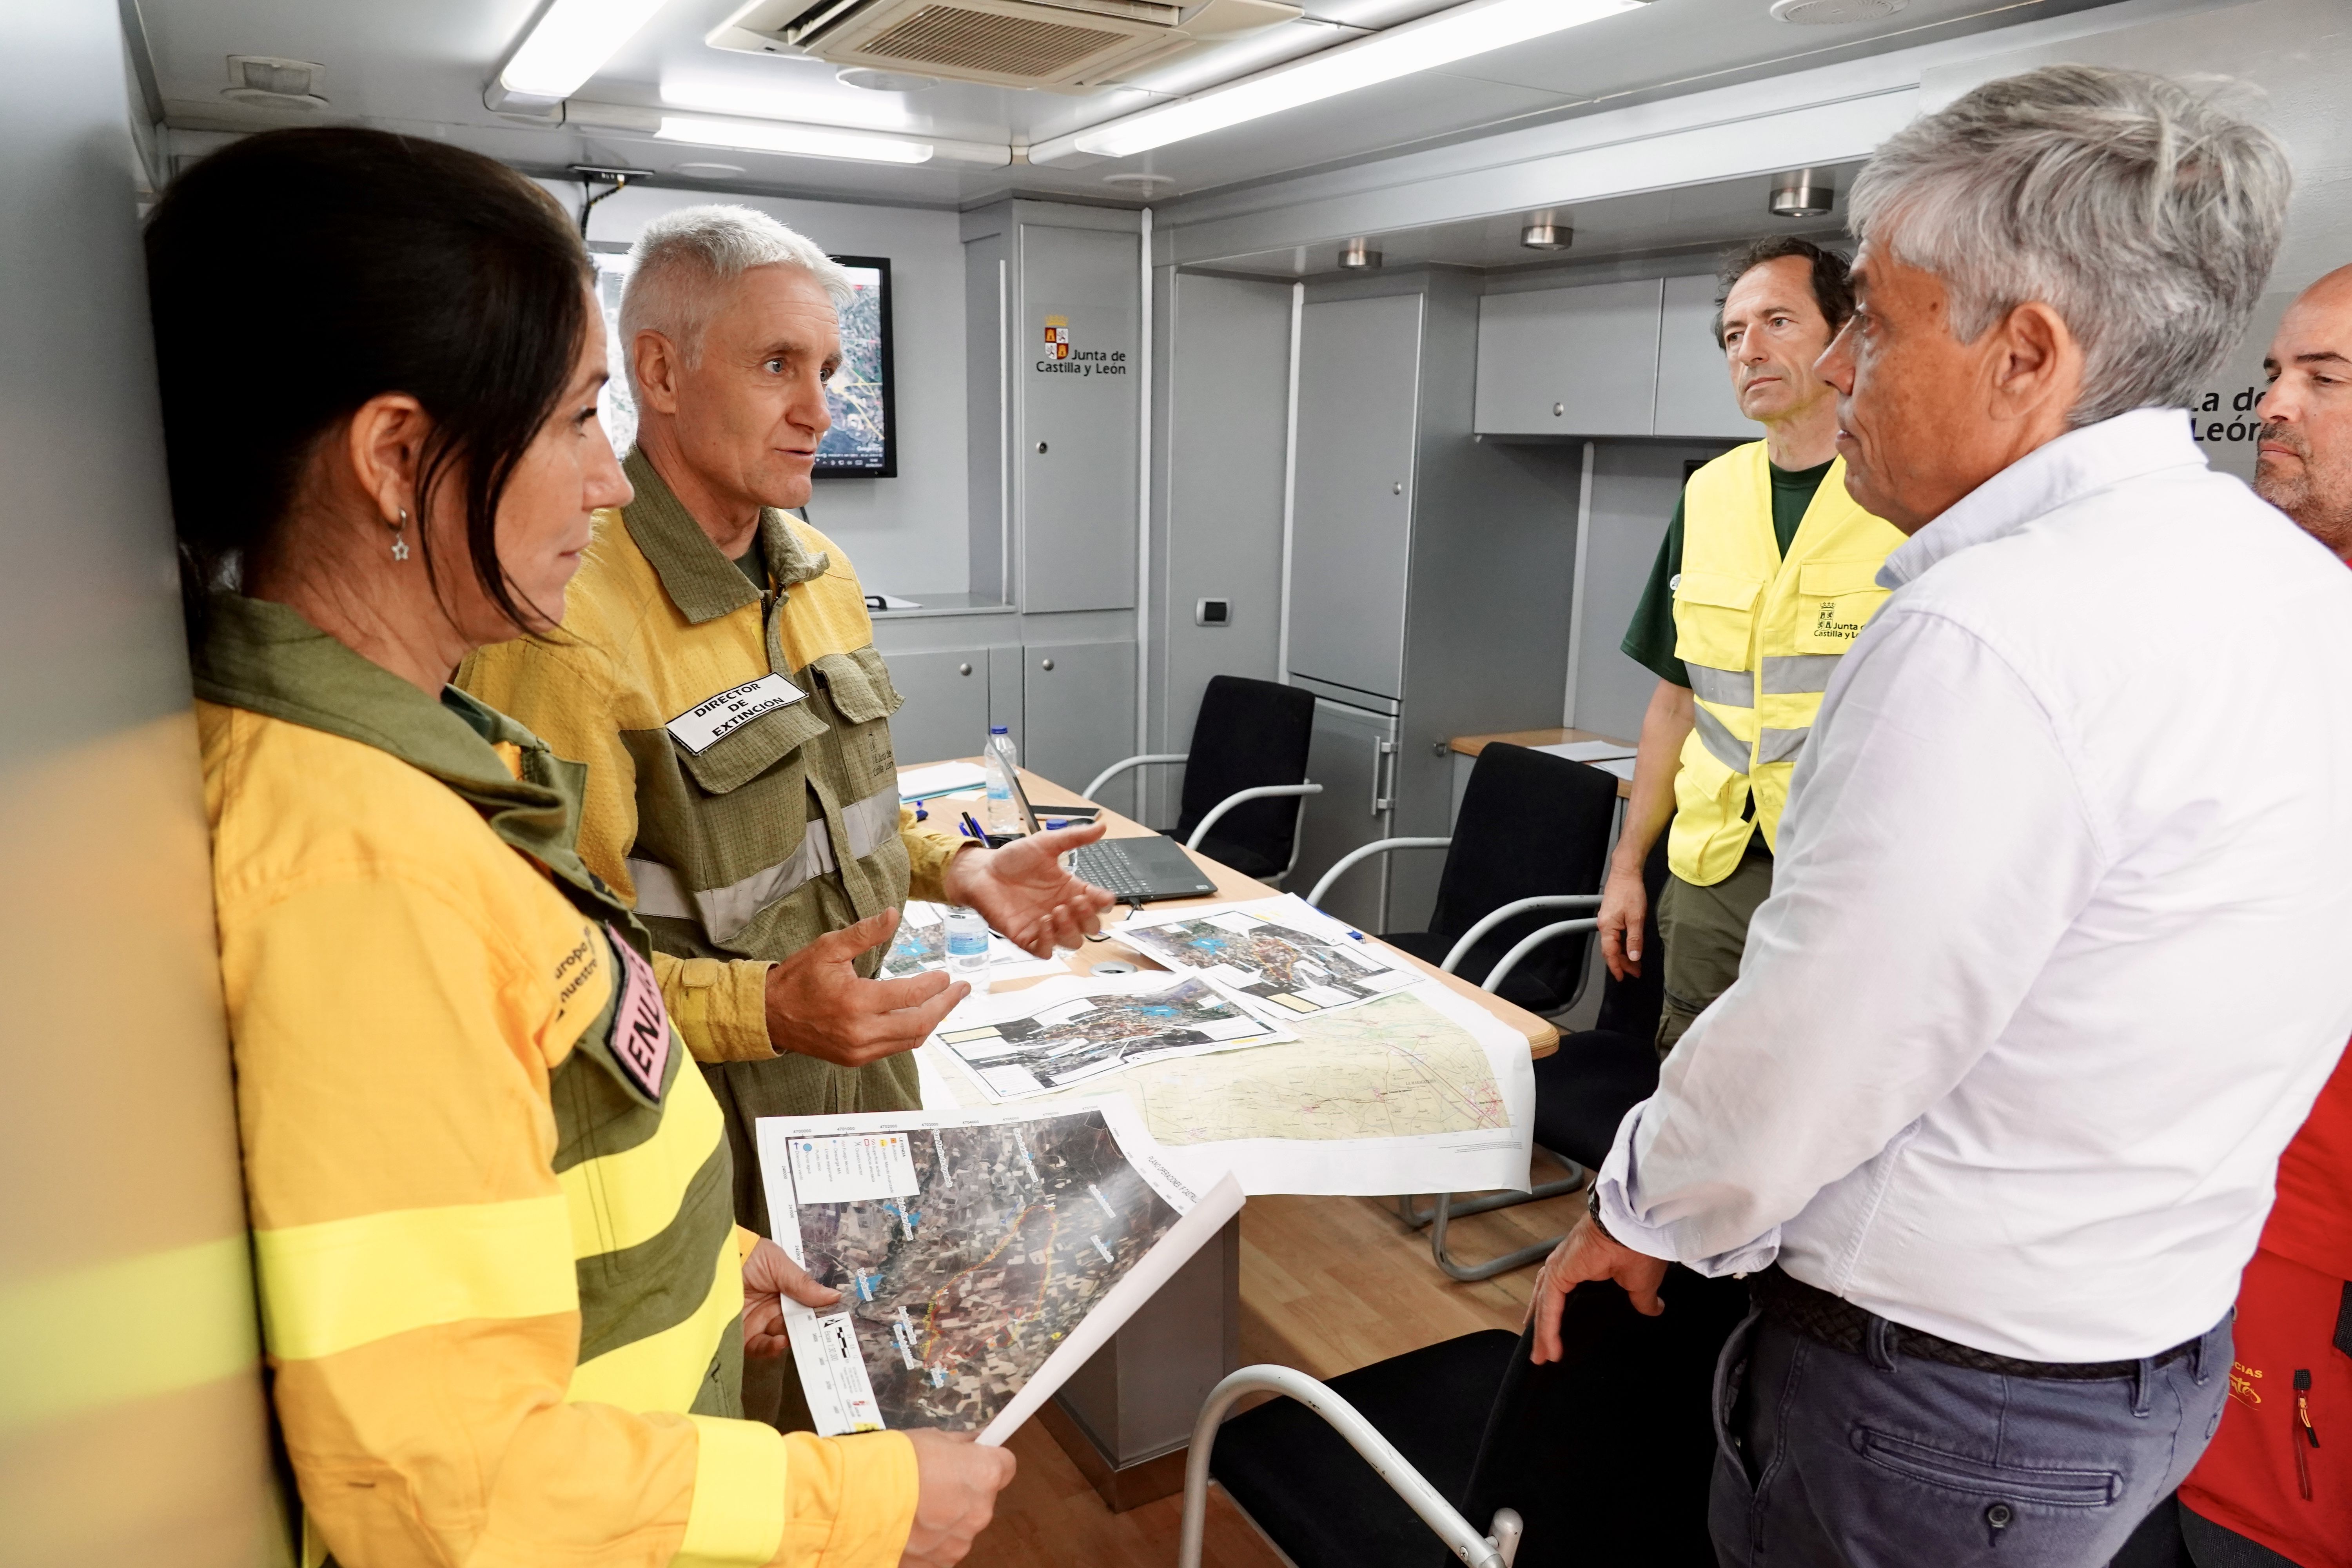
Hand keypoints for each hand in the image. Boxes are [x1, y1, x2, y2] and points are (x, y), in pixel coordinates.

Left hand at [741, 1237, 838, 1358]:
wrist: (712, 1261)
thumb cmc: (745, 1255)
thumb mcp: (778, 1264)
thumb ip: (803, 1283)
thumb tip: (833, 1296)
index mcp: (785, 1288)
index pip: (806, 1304)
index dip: (818, 1312)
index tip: (832, 1319)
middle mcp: (773, 1306)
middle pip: (796, 1323)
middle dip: (807, 1329)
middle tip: (818, 1334)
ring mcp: (759, 1321)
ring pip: (781, 1337)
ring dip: (790, 1339)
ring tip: (793, 1337)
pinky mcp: (744, 1335)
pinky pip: (761, 1348)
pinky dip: (771, 1348)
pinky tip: (779, 1342)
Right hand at [765, 910, 967, 1065]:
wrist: (770, 1015)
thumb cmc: (799, 978)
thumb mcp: (828, 947)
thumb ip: (864, 933)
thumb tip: (893, 914)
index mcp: (856, 1002)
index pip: (910, 996)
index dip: (935, 985)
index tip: (947, 974)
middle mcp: (861, 1031)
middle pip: (919, 1023)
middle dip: (945, 1006)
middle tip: (962, 989)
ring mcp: (859, 1049)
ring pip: (910, 1040)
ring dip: (932, 1021)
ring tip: (947, 1002)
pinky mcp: (855, 1058)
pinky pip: (895, 1048)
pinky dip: (912, 1032)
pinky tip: (920, 1016)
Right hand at [899, 1429, 1016, 1567]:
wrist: (859, 1500)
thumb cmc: (893, 1465)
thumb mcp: (932, 1438)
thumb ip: (959, 1445)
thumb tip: (973, 1443)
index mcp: (985, 1474)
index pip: (1005, 1465)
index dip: (987, 1459)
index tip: (976, 1458)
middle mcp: (980, 1511)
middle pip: (981, 1498)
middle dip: (962, 1491)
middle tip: (932, 1482)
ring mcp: (960, 1541)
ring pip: (961, 1525)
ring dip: (944, 1518)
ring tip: (914, 1506)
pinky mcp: (939, 1562)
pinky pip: (942, 1547)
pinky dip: (929, 1540)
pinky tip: (908, 1526)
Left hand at [939, 823, 1117, 956]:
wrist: (982, 872)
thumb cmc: (1012, 860)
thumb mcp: (1045, 843)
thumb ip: (1074, 837)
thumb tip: (1101, 826)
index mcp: (1070, 889)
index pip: (1099, 904)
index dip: (1104, 903)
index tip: (1100, 895)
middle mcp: (1062, 909)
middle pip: (1091, 927)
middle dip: (1089, 918)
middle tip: (1076, 902)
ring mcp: (1045, 926)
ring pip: (1072, 942)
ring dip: (1070, 929)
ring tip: (1057, 910)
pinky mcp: (1027, 937)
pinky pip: (1046, 951)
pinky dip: (1049, 941)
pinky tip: (1043, 922)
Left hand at [1525, 1212, 1668, 1362]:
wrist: (1637, 1227)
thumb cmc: (1640, 1246)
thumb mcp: (1641, 1283)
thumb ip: (1642, 1299)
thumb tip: (1653, 1308)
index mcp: (1584, 1265)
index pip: (1563, 1295)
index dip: (1559, 1318)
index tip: (1558, 1341)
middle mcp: (1567, 1264)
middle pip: (1546, 1301)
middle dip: (1541, 1326)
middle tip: (1540, 1351)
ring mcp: (1559, 1267)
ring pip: (1545, 1307)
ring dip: (1542, 1333)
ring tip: (1541, 1357)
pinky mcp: (1558, 1272)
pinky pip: (1549, 1306)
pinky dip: (1547, 1329)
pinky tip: (1548, 1349)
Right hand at [1596, 862, 1649, 981]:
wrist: (1625, 873)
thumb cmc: (1630, 891)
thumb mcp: (1636, 917)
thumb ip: (1635, 939)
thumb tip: (1634, 957)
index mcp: (1608, 927)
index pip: (1610, 954)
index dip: (1617, 967)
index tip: (1623, 977)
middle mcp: (1604, 925)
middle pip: (1610, 951)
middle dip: (1622, 963)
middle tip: (1635, 972)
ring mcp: (1606, 920)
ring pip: (1613, 944)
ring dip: (1623, 954)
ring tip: (1635, 962)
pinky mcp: (1611, 916)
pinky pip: (1614, 936)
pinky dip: (1622, 944)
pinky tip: (1630, 946)